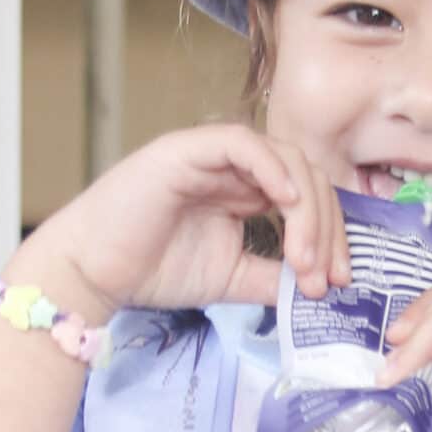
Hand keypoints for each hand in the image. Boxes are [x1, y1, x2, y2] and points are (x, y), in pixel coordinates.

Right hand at [12, 126, 349, 318]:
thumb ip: (274, 278)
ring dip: (306, 209)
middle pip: (306, 177)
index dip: (331, 236)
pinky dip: (271, 168)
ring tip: (305, 257)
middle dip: (327, 228)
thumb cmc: (150, 269)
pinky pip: (242, 144)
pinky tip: (286, 202)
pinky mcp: (187, 149)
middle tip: (327, 276)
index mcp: (246, 191)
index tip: (337, 281)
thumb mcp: (231, 278)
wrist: (93, 273)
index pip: (308, 199)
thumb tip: (319, 288)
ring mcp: (211, 155)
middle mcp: (235, 168)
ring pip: (284, 159)